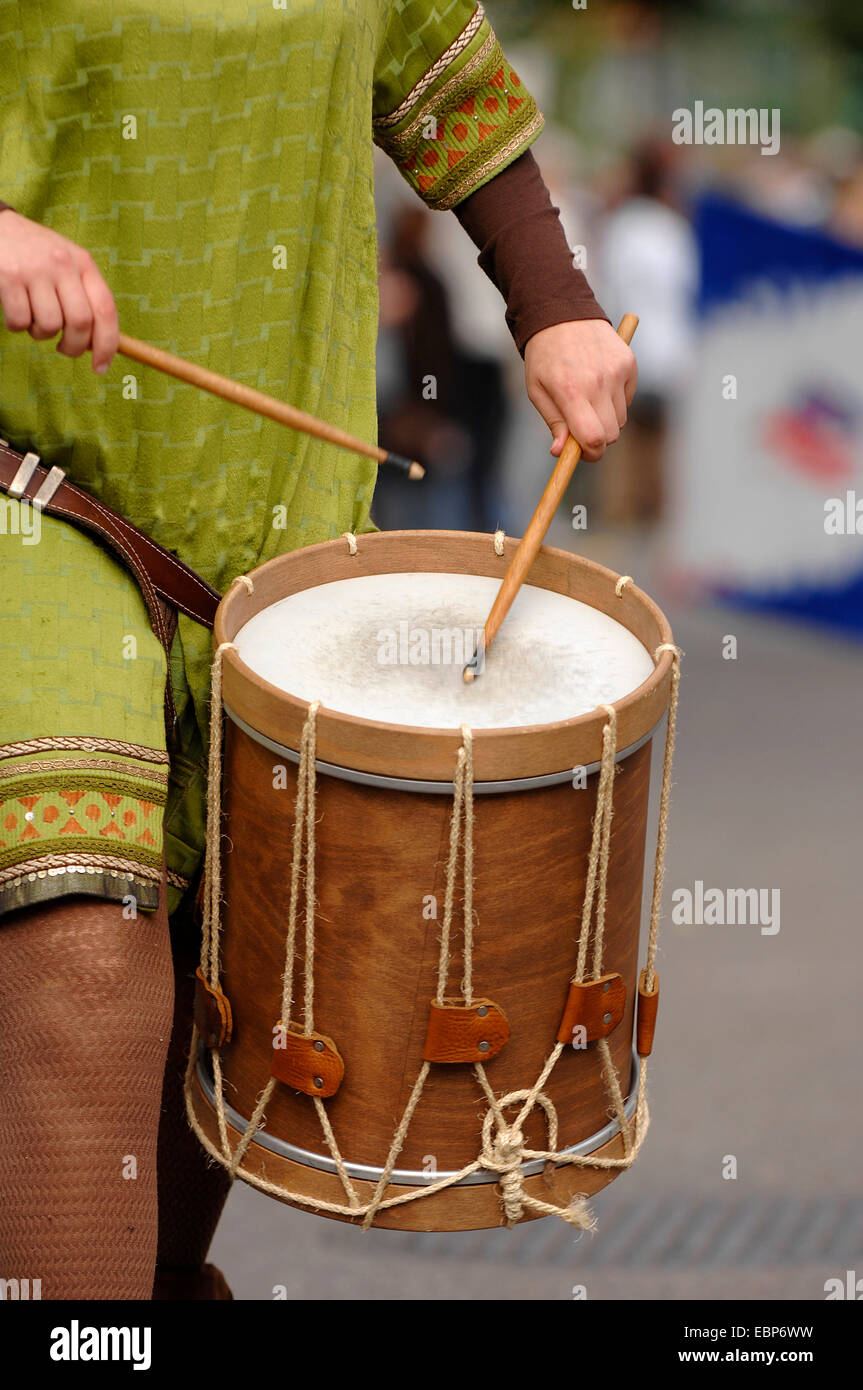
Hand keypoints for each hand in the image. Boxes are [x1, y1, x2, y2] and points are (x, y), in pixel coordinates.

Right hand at [0, 211, 117, 372]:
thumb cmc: (35, 254)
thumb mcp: (67, 264)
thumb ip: (84, 297)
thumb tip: (98, 345)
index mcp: (83, 263)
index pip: (106, 310)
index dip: (108, 344)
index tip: (101, 367)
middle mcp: (63, 264)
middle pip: (81, 323)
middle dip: (74, 347)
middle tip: (64, 348)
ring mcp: (35, 270)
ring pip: (49, 325)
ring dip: (41, 334)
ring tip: (33, 319)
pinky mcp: (8, 277)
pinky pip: (20, 321)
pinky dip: (17, 326)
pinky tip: (14, 310)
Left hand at [524, 318, 636, 460]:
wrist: (562, 312)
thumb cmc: (545, 356)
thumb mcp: (537, 390)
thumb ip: (554, 423)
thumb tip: (561, 452)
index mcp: (571, 391)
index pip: (593, 439)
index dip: (590, 454)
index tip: (582, 454)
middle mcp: (598, 382)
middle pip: (611, 435)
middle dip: (597, 439)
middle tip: (582, 430)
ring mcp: (617, 371)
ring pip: (620, 419)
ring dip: (606, 418)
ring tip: (588, 398)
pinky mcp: (629, 363)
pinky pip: (628, 399)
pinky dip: (616, 400)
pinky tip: (600, 382)